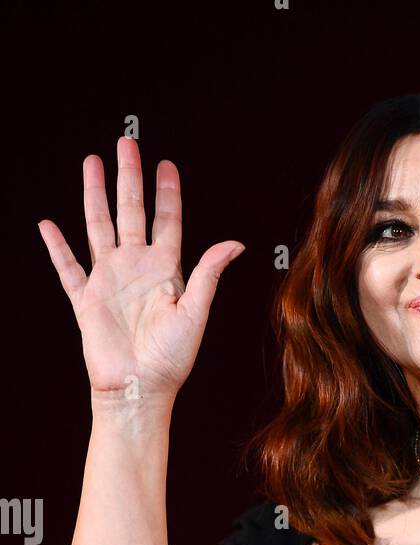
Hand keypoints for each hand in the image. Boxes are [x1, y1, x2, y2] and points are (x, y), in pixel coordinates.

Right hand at [38, 136, 243, 403]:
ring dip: (94, 195)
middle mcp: (136, 269)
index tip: (167, 165)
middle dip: (128, 178)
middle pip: (131, 212)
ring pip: (99, 227)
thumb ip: (209, 274)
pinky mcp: (86, 300)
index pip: (167, 222)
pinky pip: (68, 268)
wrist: (138, 389)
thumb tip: (235, 243)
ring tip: (91, 162)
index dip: (167, 193)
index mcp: (165, 272)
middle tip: (127, 144)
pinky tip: (48, 224)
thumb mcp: (196, 313)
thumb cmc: (171, 360)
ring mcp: (109, 281)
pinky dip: (57, 247)